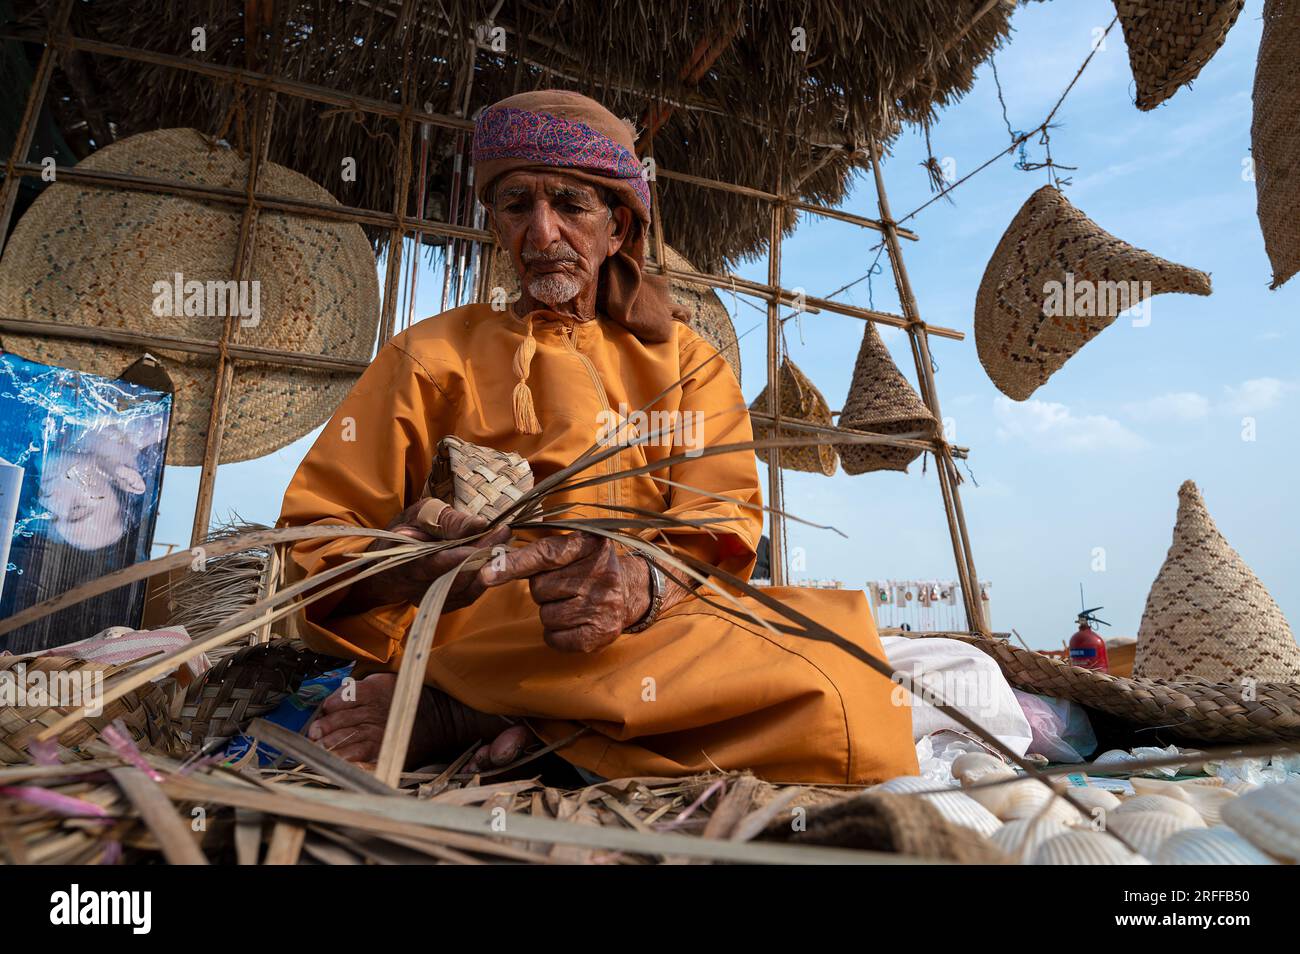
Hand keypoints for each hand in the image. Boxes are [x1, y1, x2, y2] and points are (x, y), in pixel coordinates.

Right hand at [336, 499, 511, 615]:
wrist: (387, 564)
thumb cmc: (404, 532)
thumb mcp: (419, 515)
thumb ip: (446, 520)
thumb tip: (479, 523)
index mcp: (406, 562)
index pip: (439, 562)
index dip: (468, 550)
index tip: (494, 531)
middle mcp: (417, 587)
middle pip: (458, 576)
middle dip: (485, 554)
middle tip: (504, 532)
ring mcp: (430, 599)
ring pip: (467, 590)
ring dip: (488, 567)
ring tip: (502, 543)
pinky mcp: (442, 605)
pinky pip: (468, 596)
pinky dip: (483, 578)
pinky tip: (492, 559)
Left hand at [481, 532, 649, 652]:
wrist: (629, 591)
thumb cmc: (587, 566)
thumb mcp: (570, 547)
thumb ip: (534, 553)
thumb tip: (489, 566)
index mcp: (590, 545)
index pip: (546, 554)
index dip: (514, 564)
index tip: (485, 574)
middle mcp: (601, 574)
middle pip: (540, 588)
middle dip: (543, 590)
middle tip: (564, 586)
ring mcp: (603, 605)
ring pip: (546, 616)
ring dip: (551, 612)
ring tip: (572, 603)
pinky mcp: (600, 633)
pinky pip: (555, 638)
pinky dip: (556, 633)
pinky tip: (574, 621)